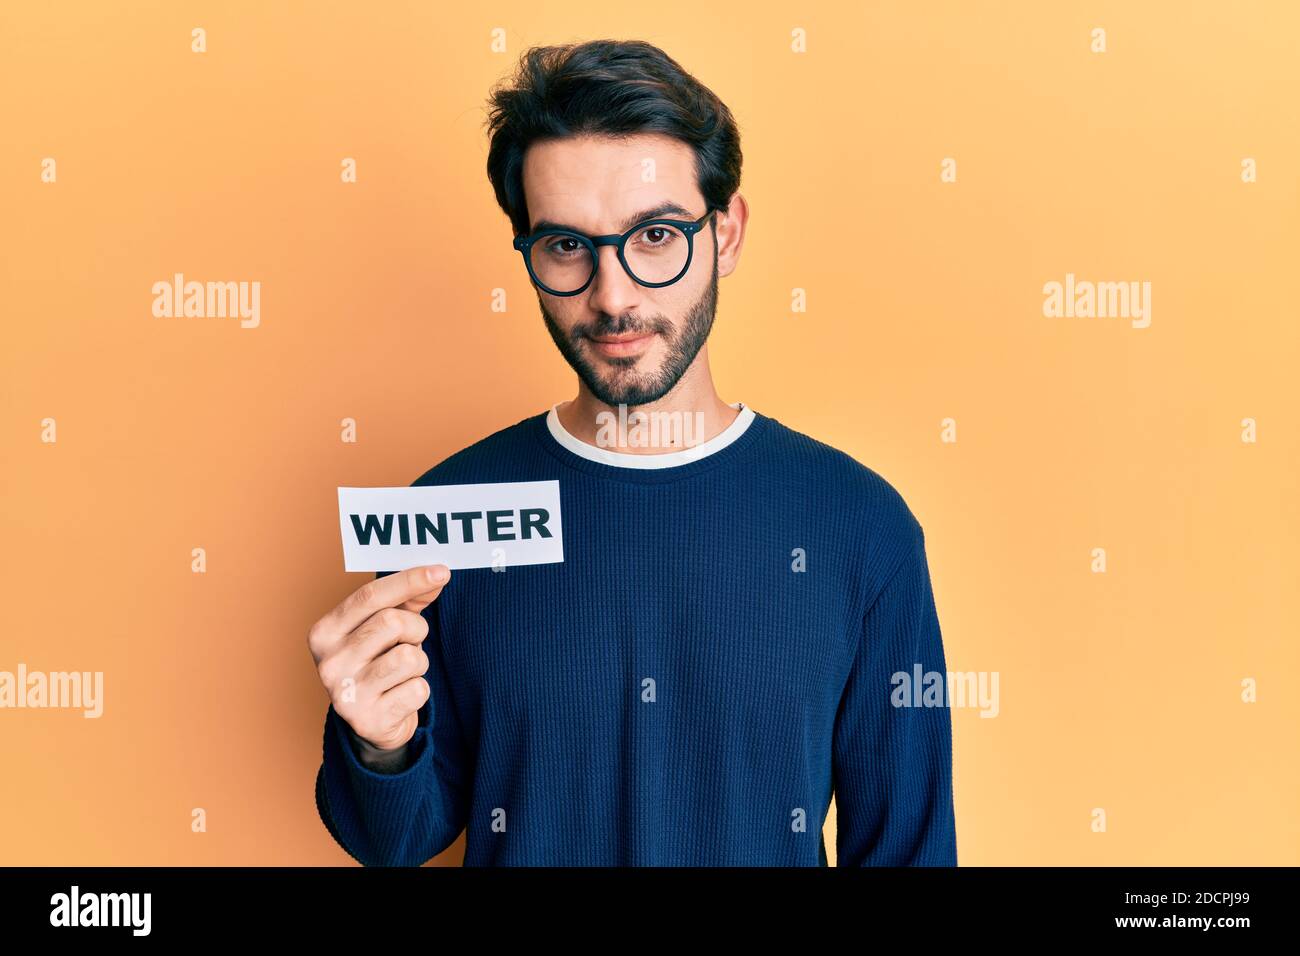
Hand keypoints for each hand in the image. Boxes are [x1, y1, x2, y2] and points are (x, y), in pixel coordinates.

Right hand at [307, 564, 450, 753]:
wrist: (371, 723)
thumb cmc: (379, 663)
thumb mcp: (386, 628)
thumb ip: (408, 600)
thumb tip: (437, 576)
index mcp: (324, 632)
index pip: (369, 595)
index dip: (409, 580)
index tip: (441, 571)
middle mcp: (329, 662)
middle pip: (392, 622)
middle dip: (415, 629)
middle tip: (411, 641)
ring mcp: (345, 693)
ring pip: (409, 657)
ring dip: (419, 662)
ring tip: (404, 671)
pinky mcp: (368, 720)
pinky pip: (417, 690)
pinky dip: (419, 690)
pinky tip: (402, 696)